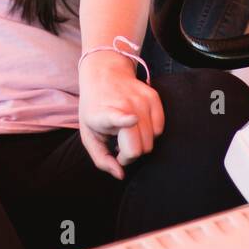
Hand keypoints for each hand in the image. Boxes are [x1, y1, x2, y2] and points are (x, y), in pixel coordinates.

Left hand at [77, 52, 164, 179]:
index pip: (117, 117)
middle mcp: (126, 106)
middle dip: (129, 153)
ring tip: (126, 133)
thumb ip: (102, 160)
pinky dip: (150, 133)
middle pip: (139, 147)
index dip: (124, 120)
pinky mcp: (154, 97)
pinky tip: (137, 125)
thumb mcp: (89, 135)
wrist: (105, 74)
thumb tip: (121, 174)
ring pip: (151, 141)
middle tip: (118, 144)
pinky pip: (160, 129)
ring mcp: (142, 101)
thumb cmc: (95, 110)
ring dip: (139, 143)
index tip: (131, 119)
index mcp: (105, 114)